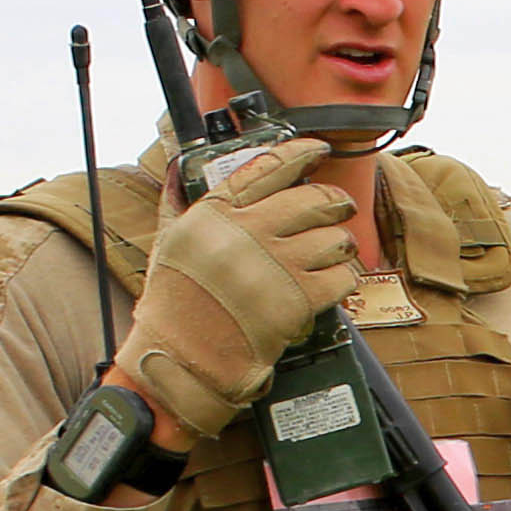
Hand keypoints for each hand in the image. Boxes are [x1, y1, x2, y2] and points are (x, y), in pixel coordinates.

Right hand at [116, 137, 360, 443]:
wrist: (183, 359)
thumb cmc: (174, 304)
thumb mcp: (167, 243)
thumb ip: (179, 203)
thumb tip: (182, 170)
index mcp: (215, 213)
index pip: (268, 167)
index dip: (301, 153)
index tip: (319, 150)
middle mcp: (247, 233)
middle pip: (311, 199)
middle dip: (333, 202)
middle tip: (338, 209)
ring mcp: (274, 266)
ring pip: (333, 237)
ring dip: (340, 244)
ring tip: (334, 252)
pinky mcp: (296, 300)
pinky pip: (341, 276)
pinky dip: (343, 279)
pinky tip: (335, 283)